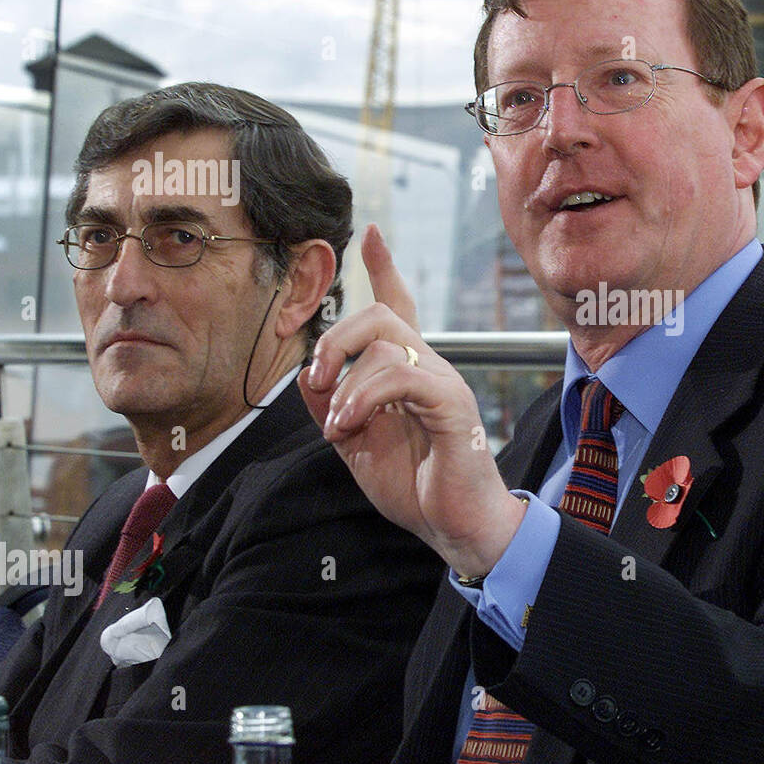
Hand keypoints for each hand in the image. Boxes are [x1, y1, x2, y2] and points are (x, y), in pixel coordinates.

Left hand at [298, 224, 525, 575]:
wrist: (457, 528)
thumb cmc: (416, 486)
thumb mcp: (357, 446)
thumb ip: (333, 407)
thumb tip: (306, 375)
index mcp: (407, 374)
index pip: (398, 308)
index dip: (383, 270)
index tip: (370, 236)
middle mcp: (428, 367)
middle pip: (380, 315)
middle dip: (336, 340)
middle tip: (318, 381)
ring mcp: (443, 381)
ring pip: (384, 343)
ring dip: (345, 385)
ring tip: (337, 427)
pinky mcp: (452, 403)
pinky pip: (400, 376)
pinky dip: (363, 398)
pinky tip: (350, 427)